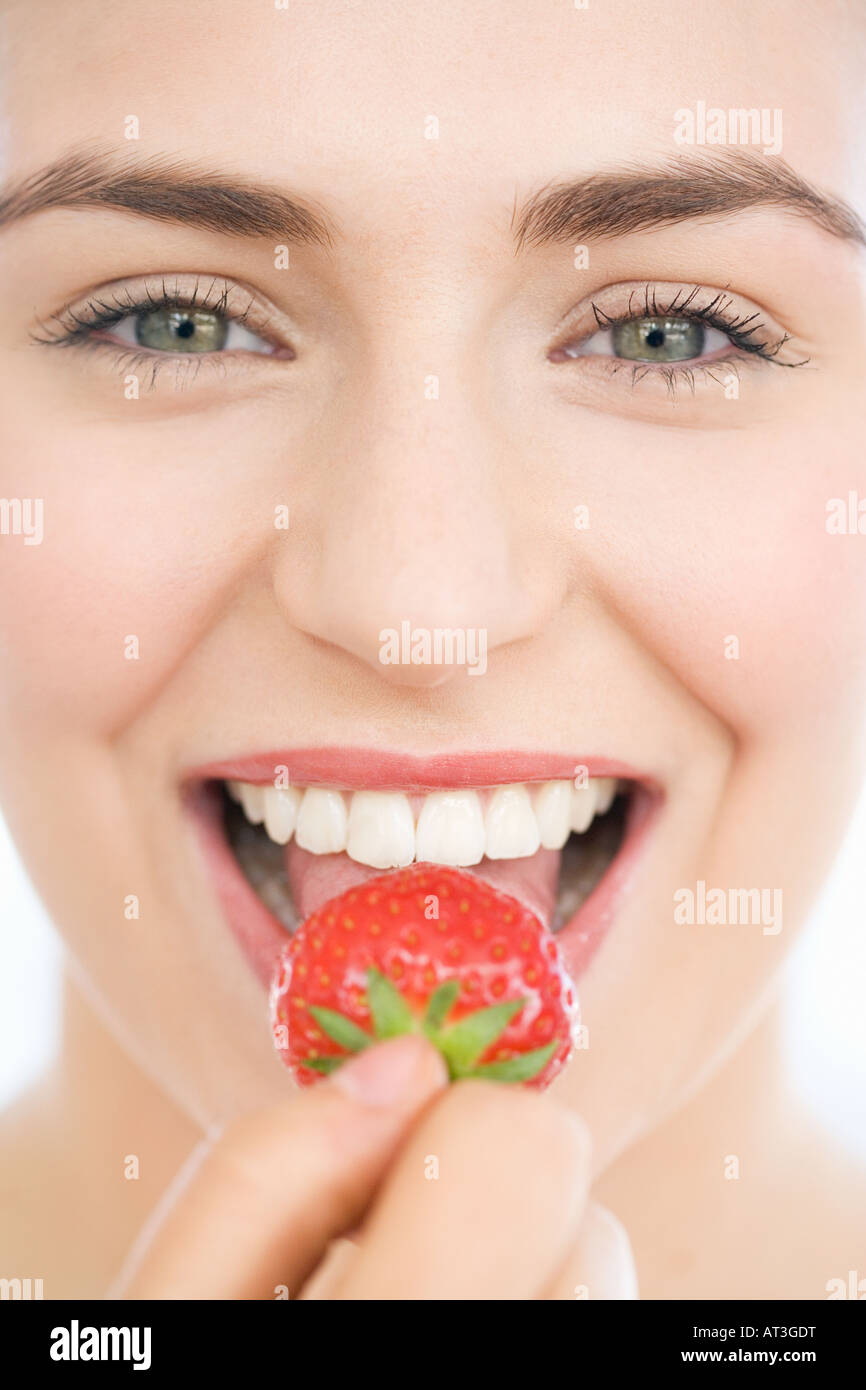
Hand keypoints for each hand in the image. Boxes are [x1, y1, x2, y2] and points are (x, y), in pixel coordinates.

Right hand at [116, 1035, 636, 1299]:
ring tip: (430, 1320)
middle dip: (495, 1204)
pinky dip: (544, 1319)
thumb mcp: (163, 1313)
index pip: (514, 1154)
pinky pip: (603, 1333)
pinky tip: (470, 1344)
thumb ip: (266, 1173)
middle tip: (405, 1256)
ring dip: (527, 1276)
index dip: (448, 1122)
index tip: (381, 1164)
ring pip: (606, 1284)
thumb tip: (409, 1061)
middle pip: (590, 1222)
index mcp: (372, 1355)